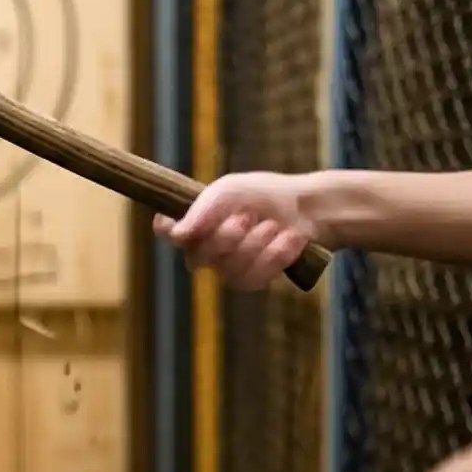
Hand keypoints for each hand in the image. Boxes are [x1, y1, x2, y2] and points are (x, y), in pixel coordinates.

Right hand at [152, 171, 325, 289]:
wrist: (305, 208)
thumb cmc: (262, 194)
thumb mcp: (231, 191)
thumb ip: (202, 210)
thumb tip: (176, 234)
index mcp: (195, 222)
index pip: (166, 230)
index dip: (167, 228)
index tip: (173, 222)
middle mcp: (204, 248)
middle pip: (198, 255)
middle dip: (227, 236)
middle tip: (247, 216)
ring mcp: (225, 268)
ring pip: (228, 269)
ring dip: (256, 243)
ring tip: (273, 226)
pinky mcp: (250, 280)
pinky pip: (253, 277)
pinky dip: (275, 255)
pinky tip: (289, 239)